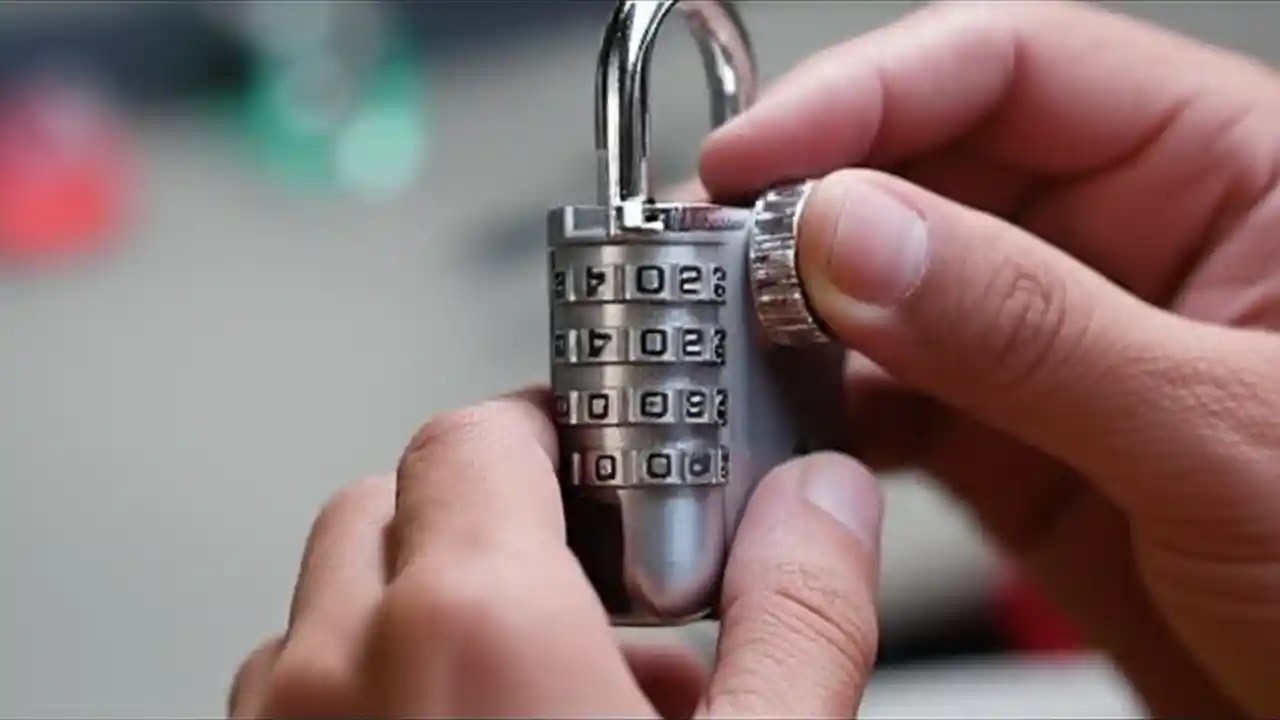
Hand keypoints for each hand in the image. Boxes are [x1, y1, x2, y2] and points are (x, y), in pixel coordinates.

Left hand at [228, 391, 883, 717]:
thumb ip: (798, 623)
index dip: (564, 440)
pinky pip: (302, 696)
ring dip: (436, 621)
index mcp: (466, 632)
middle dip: (502, 531)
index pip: (483, 431)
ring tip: (549, 693)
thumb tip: (825, 508)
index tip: (621, 476)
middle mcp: (334, 674)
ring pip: (338, 607)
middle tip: (596, 599)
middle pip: (399, 506)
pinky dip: (379, 696)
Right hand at [698, 1, 1279, 715]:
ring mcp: (1065, 354)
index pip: (1016, 70)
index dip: (869, 93)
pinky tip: (788, 436)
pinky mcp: (1022, 451)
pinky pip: (895, 405)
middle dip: (813, 212)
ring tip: (728, 352)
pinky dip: (825, 420)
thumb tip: (852, 238)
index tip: (757, 154)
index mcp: (1230, 174)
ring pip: (894, 294)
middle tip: (716, 260)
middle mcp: (1134, 248)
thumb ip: (1030, 329)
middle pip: (931, 174)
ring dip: (802, 321)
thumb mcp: (1227, 434)